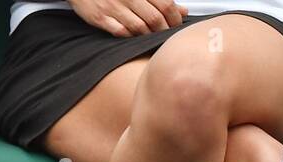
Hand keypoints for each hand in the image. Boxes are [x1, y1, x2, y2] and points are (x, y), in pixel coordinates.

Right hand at [69, 0, 186, 35]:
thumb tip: (182, 10)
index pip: (166, 4)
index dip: (174, 18)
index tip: (176, 24)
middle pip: (154, 18)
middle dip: (164, 29)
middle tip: (166, 34)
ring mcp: (114, 7)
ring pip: (139, 27)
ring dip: (148, 35)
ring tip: (151, 36)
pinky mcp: (100, 18)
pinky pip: (120, 32)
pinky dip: (130, 37)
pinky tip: (134, 36)